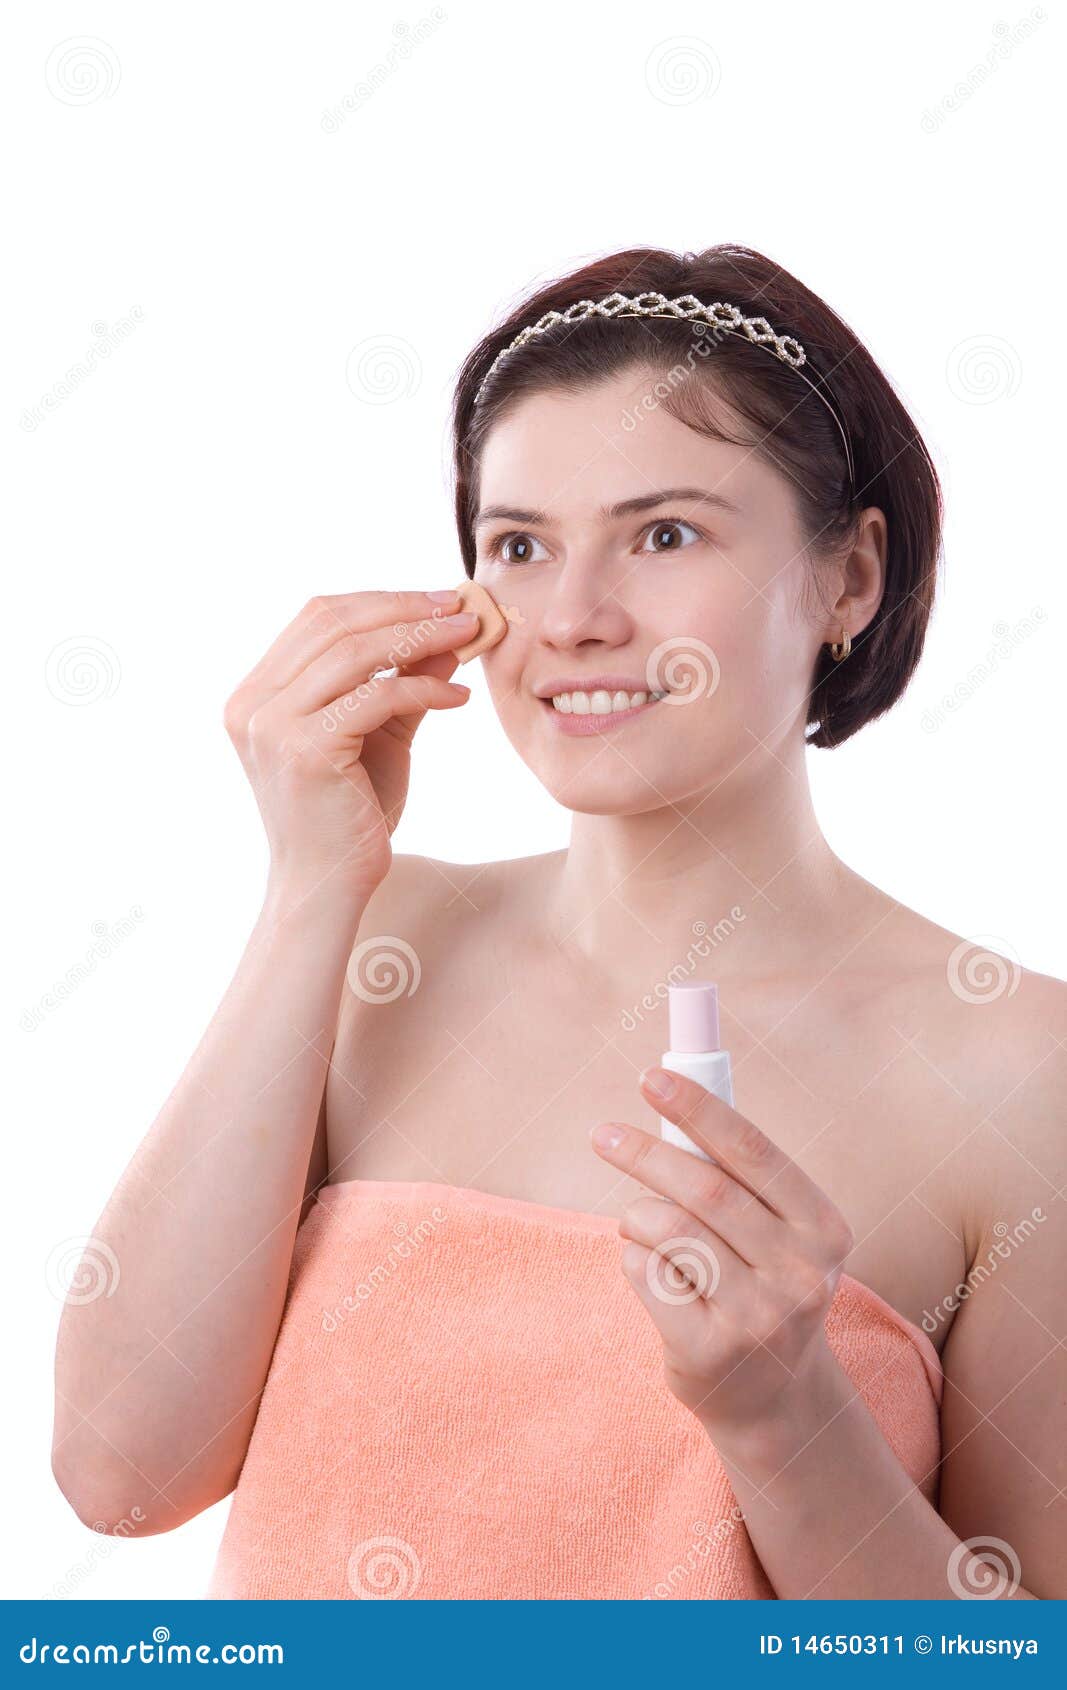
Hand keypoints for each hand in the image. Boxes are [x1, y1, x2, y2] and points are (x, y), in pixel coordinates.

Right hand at [223, 589, 476, 904]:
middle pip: (332, 621)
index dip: (382, 600)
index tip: (438, 600)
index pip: (318, 617)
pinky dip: (423, 689)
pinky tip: (458, 699)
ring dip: (421, 637)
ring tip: (469, 638)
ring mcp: (273, 725)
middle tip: (461, 608)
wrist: (328, 888)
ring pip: (354, 653)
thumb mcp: (381, 735)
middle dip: (404, 608)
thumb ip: (404, 682)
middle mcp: (254, 703)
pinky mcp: (304, 750)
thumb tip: (449, 632)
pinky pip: (375, 697)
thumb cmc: (350, 815)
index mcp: (258, 692)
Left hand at [590, 1066, 854, 1444]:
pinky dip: (634, 1258)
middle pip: (704, 1190)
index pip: (753, 1152)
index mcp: (824, 1228)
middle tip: (603, 1134)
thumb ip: (736, 1177)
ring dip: (636, 1216)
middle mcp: (801, 1274)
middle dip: (645, 1153)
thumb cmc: (761, 1284)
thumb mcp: (776, 1232)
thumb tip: (671, 1095)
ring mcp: (758, 1318)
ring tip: (638, 1224)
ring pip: (668, 1230)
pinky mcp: (709, 1350)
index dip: (698, 1109)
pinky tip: (652, 1270)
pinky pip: (646, 1274)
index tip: (652, 1078)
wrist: (775, 1396)